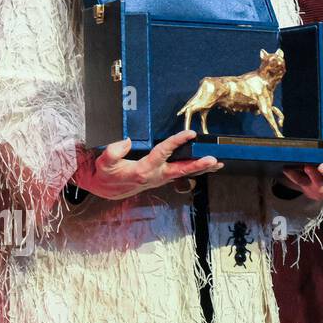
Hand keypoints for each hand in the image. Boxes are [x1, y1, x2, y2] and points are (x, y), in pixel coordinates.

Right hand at [79, 130, 221, 199]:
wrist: (107, 189)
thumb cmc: (106, 174)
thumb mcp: (105, 162)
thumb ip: (114, 151)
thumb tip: (127, 141)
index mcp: (143, 170)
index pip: (163, 153)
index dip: (176, 142)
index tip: (189, 133)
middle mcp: (156, 176)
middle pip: (181, 169)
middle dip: (198, 164)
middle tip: (213, 159)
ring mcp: (161, 178)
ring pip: (185, 173)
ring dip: (202, 168)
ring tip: (218, 163)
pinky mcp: (163, 178)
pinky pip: (182, 174)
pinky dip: (195, 170)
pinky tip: (207, 166)